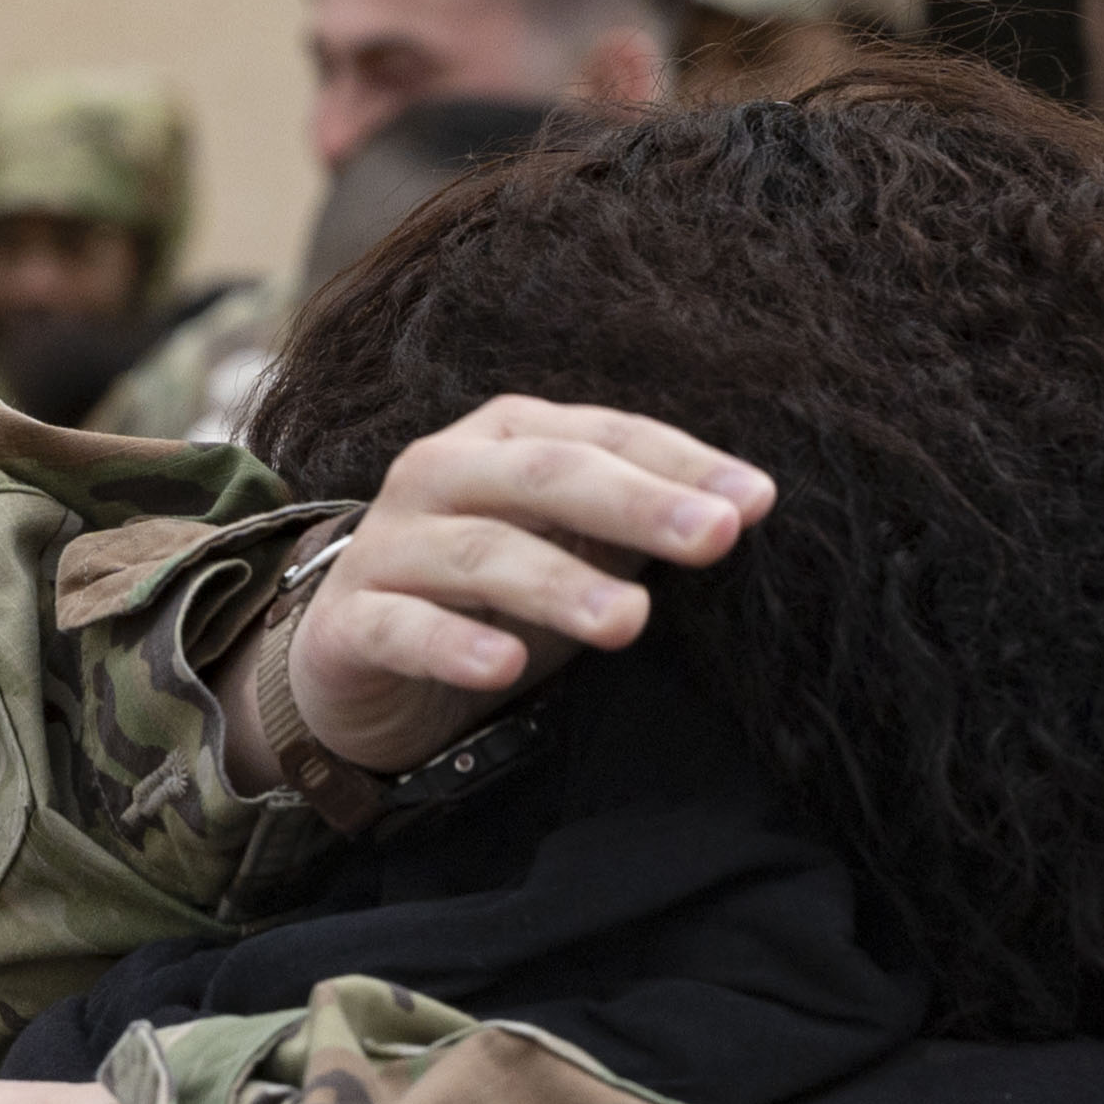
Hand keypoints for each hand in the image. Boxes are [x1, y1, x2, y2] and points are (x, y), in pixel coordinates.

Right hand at [218, 395, 775, 788]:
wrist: (355, 664)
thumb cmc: (484, 599)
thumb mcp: (565, 552)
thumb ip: (636, 531)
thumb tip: (742, 512)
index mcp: (505, 438)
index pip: (603, 435)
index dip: (681, 464)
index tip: (756, 502)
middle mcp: (442, 472)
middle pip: (544, 476)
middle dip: (635, 505)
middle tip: (713, 540)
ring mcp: (389, 545)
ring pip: (479, 553)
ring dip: (558, 585)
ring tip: (628, 624)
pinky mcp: (347, 622)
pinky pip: (401, 628)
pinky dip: (451, 645)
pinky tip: (502, 668)